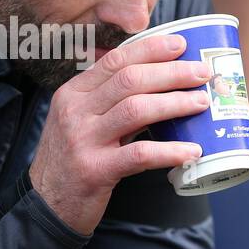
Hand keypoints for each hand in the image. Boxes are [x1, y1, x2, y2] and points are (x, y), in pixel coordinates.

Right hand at [29, 33, 210, 234]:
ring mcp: (83, 140)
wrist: (46, 203)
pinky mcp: (95, 170)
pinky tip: (191, 150)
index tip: (181, 45)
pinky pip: (139, 154)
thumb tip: (156, 79)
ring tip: (201, 103)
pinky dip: (169, 151)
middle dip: (171, 72)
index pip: (115, 60)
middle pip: (130, 80)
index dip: (151, 50)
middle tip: (202, 74)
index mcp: (73, 93)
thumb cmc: (71, 159)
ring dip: (174, 103)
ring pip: (136, 109)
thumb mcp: (79, 120)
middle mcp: (75, 111)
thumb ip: (108, 100)